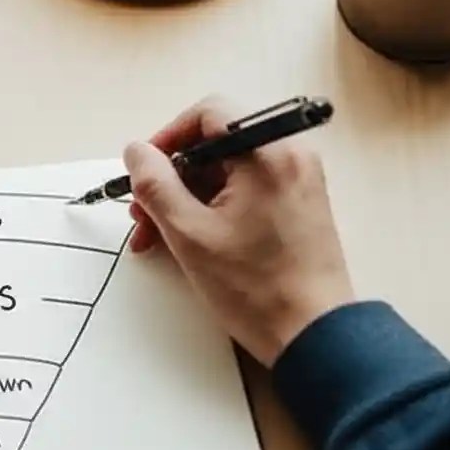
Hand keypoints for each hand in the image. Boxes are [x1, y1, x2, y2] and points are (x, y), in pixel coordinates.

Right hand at [123, 97, 354, 365]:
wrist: (313, 335)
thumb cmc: (254, 287)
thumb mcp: (189, 233)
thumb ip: (155, 184)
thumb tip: (136, 151)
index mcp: (268, 153)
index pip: (208, 114)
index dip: (168, 137)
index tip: (145, 170)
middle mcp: (290, 156)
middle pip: (215, 146)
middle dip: (171, 177)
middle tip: (142, 213)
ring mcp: (298, 181)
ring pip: (227, 172)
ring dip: (186, 197)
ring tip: (156, 236)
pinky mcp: (299, 205)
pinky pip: (246, 190)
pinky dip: (213, 208)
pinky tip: (187, 240)